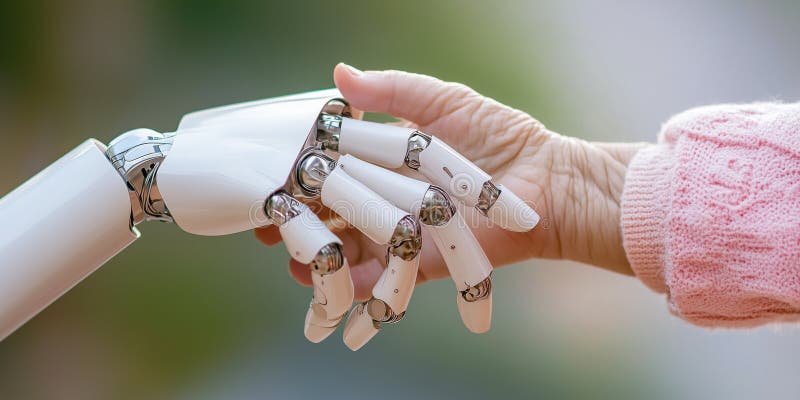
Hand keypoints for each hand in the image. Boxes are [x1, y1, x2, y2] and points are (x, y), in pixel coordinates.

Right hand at [256, 64, 646, 300]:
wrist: (548, 183)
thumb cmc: (501, 133)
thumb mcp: (443, 100)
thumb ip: (394, 90)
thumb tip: (338, 73)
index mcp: (389, 157)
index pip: (334, 167)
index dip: (301, 175)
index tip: (269, 180)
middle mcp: (392, 195)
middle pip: (335, 210)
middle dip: (300, 221)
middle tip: (265, 229)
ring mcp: (405, 230)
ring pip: (351, 245)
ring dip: (319, 258)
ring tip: (292, 265)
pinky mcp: (423, 260)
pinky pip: (384, 275)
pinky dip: (354, 283)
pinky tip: (327, 284)